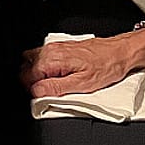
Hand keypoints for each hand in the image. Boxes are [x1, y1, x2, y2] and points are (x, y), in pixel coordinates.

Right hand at [20, 36, 136, 97]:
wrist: (119, 52)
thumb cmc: (106, 66)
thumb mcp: (83, 84)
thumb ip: (56, 88)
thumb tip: (37, 92)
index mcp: (53, 60)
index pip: (26, 77)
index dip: (33, 90)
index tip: (44, 96)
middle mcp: (50, 51)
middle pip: (26, 69)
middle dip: (34, 82)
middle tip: (51, 92)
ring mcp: (54, 47)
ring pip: (31, 62)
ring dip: (38, 74)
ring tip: (55, 83)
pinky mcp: (59, 47)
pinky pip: (42, 57)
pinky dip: (45, 67)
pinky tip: (59, 74)